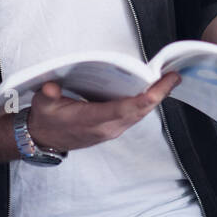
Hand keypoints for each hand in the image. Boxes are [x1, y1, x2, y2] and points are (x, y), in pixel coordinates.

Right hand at [24, 73, 180, 151]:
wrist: (44, 139)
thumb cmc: (46, 119)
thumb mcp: (43, 106)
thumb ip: (48, 95)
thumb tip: (51, 88)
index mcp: (91, 121)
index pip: (123, 109)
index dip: (143, 99)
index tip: (160, 87)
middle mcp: (106, 128)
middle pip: (139, 112)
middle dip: (159, 95)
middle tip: (174, 77)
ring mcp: (112, 130)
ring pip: (140, 115)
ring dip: (156, 99)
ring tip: (170, 80)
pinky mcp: (114, 128)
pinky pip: (136, 116)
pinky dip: (147, 103)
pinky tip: (155, 90)